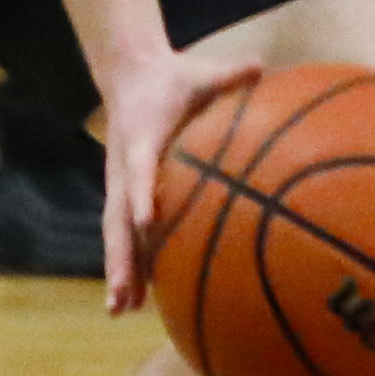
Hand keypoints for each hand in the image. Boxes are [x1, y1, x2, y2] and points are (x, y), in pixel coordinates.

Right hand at [97, 42, 266, 313]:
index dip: (141, 194)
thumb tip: (260, 65)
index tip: (145, 222)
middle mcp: (123, 168)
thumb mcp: (200, 71)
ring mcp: (118, 185)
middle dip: (120, 257)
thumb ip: (228, 73)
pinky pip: (123, 234)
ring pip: (115, 234)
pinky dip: (128, 265)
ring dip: (119, 271)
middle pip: (116, 218)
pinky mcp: (122, 194)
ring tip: (121, 310)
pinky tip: (136, 301)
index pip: (139, 169)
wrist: (129, 76)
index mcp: (141, 138)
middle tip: (123, 293)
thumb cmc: (173, 77)